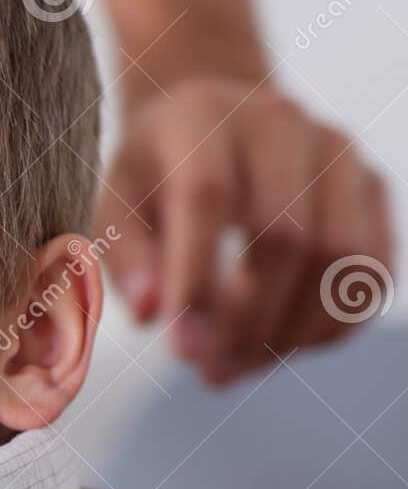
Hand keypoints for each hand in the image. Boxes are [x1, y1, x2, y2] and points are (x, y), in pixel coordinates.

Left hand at [99, 78, 393, 384]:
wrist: (212, 119)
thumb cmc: (154, 177)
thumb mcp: (116, 207)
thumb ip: (129, 260)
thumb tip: (153, 314)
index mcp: (202, 119)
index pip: (209, 197)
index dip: (198, 278)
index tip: (180, 349)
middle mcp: (280, 124)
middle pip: (286, 235)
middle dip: (248, 319)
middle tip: (208, 368)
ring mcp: (337, 152)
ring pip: (340, 256)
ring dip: (292, 330)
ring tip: (237, 365)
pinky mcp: (371, 185)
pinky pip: (371, 270)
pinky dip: (331, 324)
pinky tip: (281, 348)